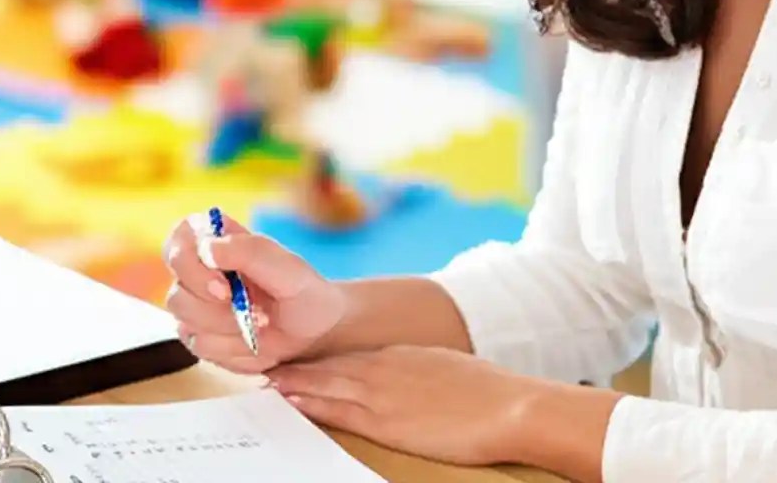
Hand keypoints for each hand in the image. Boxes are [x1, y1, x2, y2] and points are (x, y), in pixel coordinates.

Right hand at [162, 213, 345, 373]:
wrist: (314, 331)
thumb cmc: (302, 291)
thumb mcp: (288, 268)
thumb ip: (250, 252)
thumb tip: (207, 248)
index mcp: (214, 240)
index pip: (178, 243)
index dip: (190, 266)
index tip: (224, 287)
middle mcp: (197, 271)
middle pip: (177, 294)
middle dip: (219, 311)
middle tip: (259, 314)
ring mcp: (194, 306)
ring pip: (187, 324)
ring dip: (231, 331)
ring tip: (261, 324)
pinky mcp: (198, 336)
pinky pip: (202, 349)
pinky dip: (234, 349)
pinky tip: (254, 341)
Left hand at [266, 346, 577, 465]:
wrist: (509, 406)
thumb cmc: (489, 392)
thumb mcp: (448, 369)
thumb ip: (423, 371)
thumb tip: (414, 381)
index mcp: (402, 356)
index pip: (351, 358)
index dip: (323, 361)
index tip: (302, 363)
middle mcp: (385, 368)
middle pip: (331, 366)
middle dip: (299, 369)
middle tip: (268, 367)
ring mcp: (382, 393)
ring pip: (326, 384)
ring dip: (295, 383)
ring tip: (268, 383)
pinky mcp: (384, 420)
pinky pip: (337, 410)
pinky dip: (311, 404)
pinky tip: (291, 403)